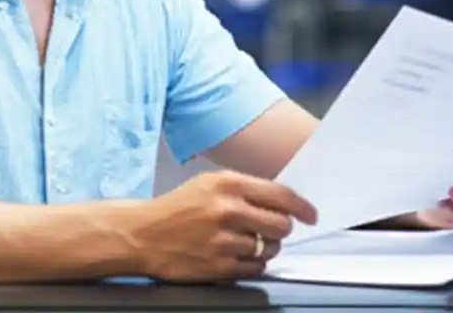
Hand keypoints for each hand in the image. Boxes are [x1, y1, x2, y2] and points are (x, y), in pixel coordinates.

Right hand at [126, 170, 317, 281]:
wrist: (141, 235)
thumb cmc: (178, 208)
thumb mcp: (209, 184)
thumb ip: (245, 189)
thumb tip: (283, 202)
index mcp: (228, 184)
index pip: (281, 195)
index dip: (302, 207)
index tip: (311, 215)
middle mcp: (228, 210)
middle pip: (281, 224)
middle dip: (280, 229)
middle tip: (270, 230)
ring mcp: (224, 241)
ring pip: (269, 248)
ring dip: (264, 248)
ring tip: (244, 242)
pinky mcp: (219, 266)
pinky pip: (255, 269)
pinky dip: (252, 264)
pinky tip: (236, 256)